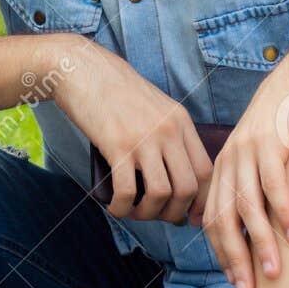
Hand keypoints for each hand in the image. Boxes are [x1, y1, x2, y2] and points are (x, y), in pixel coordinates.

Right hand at [53, 38, 211, 222]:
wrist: (83, 70)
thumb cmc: (114, 91)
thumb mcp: (154, 107)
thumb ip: (168, 133)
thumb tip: (172, 173)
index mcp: (180, 121)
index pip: (205, 170)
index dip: (201, 200)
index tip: (189, 215)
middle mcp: (168, 131)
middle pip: (188, 188)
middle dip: (176, 213)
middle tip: (159, 217)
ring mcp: (144, 139)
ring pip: (162, 194)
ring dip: (148, 214)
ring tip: (135, 212)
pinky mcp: (117, 146)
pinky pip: (128, 191)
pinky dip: (122, 207)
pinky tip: (115, 208)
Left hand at [200, 67, 288, 287]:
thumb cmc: (287, 125)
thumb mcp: (264, 158)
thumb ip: (257, 189)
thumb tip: (260, 231)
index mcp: (223, 170)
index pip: (213, 220)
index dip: (222, 253)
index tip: (236, 282)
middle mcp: (228, 162)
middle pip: (224, 219)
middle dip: (234, 258)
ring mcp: (247, 151)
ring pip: (248, 206)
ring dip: (262, 243)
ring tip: (274, 272)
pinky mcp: (270, 141)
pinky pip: (274, 183)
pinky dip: (284, 212)